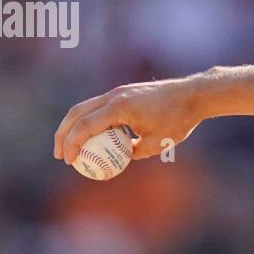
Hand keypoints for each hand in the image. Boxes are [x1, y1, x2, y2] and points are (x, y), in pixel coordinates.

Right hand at [54, 77, 201, 164]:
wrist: (193, 94)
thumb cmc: (178, 119)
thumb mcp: (157, 144)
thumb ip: (134, 152)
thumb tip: (118, 159)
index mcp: (119, 107)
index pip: (85, 126)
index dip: (72, 144)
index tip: (68, 161)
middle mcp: (114, 95)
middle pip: (76, 113)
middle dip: (63, 134)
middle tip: (60, 155)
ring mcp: (118, 92)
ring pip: (85, 108)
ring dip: (74, 126)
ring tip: (70, 147)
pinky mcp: (123, 93)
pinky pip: (99, 108)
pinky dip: (90, 121)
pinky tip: (92, 138)